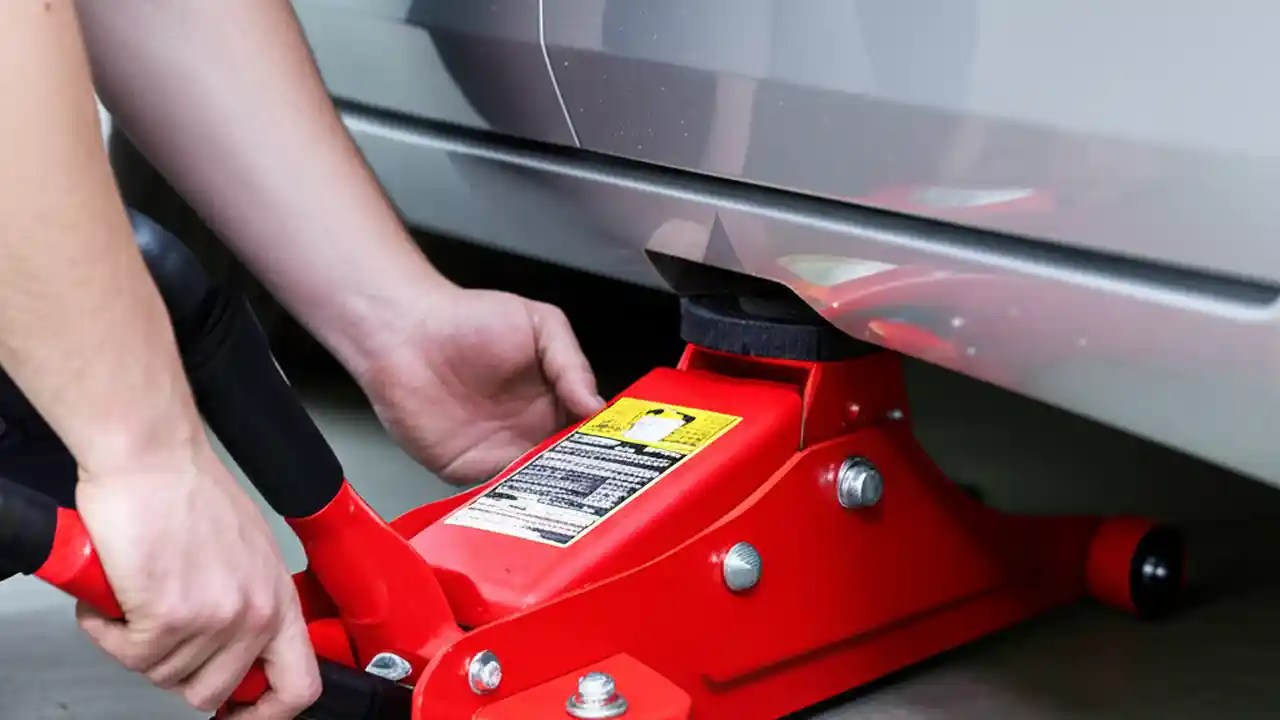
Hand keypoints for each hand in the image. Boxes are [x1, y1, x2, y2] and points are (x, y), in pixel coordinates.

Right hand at [74, 441, 319, 717]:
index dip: (267, 713)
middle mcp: (255, 613)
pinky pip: (127, 654)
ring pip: (161, 674)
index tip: (238, 714)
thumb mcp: (248, 552)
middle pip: (213, 691)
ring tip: (138, 591)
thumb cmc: (191, 492)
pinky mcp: (167, 616)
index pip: (299, 685)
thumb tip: (235, 645)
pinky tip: (115, 593)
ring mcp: (213, 618)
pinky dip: (107, 630)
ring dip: (135, 641)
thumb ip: (248, 600)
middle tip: (156, 629)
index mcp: (278, 598)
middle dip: (174, 670)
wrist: (153, 457)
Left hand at [357, 287, 604, 484]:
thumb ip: (572, 364)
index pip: (590, 433)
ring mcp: (500, 454)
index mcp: (553, 399)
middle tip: (598, 484)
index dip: (603, 444)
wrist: (405, 332)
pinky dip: (513, 503)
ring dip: (552, 495)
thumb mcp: (540, 324)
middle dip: (583, 478)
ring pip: (538, 487)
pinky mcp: (467, 471)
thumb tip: (596, 405)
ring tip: (567, 499)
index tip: (615, 453)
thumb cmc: (466, 319)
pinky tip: (526, 500)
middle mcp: (530, 432)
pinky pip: (497, 496)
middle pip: (569, 467)